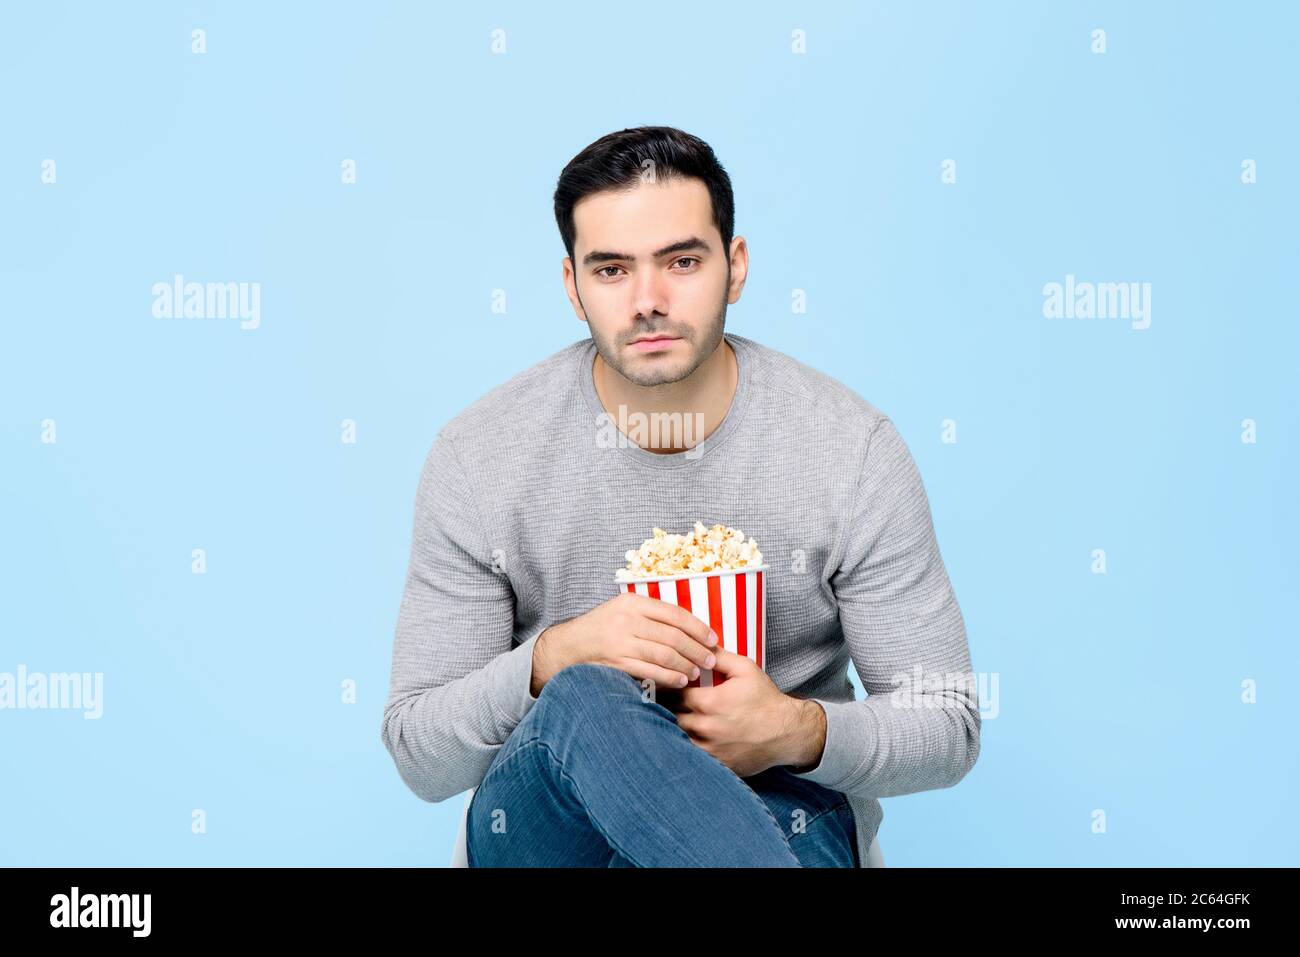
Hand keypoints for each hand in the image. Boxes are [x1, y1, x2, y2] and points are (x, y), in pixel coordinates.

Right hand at [533, 592, 719, 693]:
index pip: (675, 614)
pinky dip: (669, 677)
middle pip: (673, 636)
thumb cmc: (603, 628)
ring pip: (664, 654)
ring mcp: (621, 642)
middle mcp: (628, 620)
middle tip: (711, 660)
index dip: (698, 628)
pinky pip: (650, 671)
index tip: (712, 640)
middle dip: (697, 650)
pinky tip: (680, 681)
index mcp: (634, 602)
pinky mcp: (617, 663)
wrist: (569, 645)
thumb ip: (652, 615)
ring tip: (697, 672)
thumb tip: (691, 628)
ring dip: (686, 665)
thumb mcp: (624, 610)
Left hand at [659, 648, 811, 778]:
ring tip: (677, 716)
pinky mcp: (717, 764)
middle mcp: (707, 727)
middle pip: (672, 715)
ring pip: (679, 736)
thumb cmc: (766, 699)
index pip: (674, 693)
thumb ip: (719, 657)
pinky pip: (692, 754)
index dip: (669, 687)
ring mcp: (711, 749)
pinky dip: (687, 745)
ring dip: (676, 726)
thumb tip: (698, 645)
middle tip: (667, 700)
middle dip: (669, 707)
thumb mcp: (745, 670)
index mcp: (710, 702)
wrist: (787, 732)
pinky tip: (690, 736)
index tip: (667, 684)